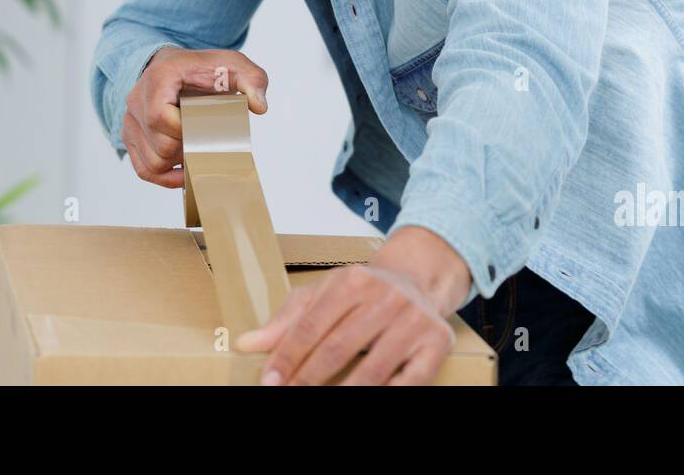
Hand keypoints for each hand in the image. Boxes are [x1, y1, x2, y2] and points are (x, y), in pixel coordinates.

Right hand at [121, 47, 268, 186]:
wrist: (174, 66)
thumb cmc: (201, 68)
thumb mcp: (233, 65)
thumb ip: (252, 80)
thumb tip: (259, 106)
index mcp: (159, 78)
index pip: (160, 117)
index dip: (186, 131)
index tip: (208, 129)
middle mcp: (137, 99)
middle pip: (160, 145)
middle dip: (188, 148)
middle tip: (209, 141)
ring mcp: (130, 120)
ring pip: (152, 162)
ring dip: (179, 164)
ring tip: (198, 150)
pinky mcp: (131, 137)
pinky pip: (144, 169)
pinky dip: (166, 177)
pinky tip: (186, 172)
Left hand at [235, 226, 472, 385]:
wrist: (419, 277)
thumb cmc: (365, 290)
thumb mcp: (324, 293)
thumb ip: (287, 319)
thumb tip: (246, 343)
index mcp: (352, 281)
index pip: (311, 325)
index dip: (287, 357)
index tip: (269, 382)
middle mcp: (385, 297)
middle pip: (338, 347)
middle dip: (308, 380)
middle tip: (288, 397)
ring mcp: (413, 320)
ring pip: (373, 370)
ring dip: (344, 395)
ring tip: (323, 405)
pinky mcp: (437, 341)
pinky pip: (412, 380)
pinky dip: (388, 394)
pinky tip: (368, 399)